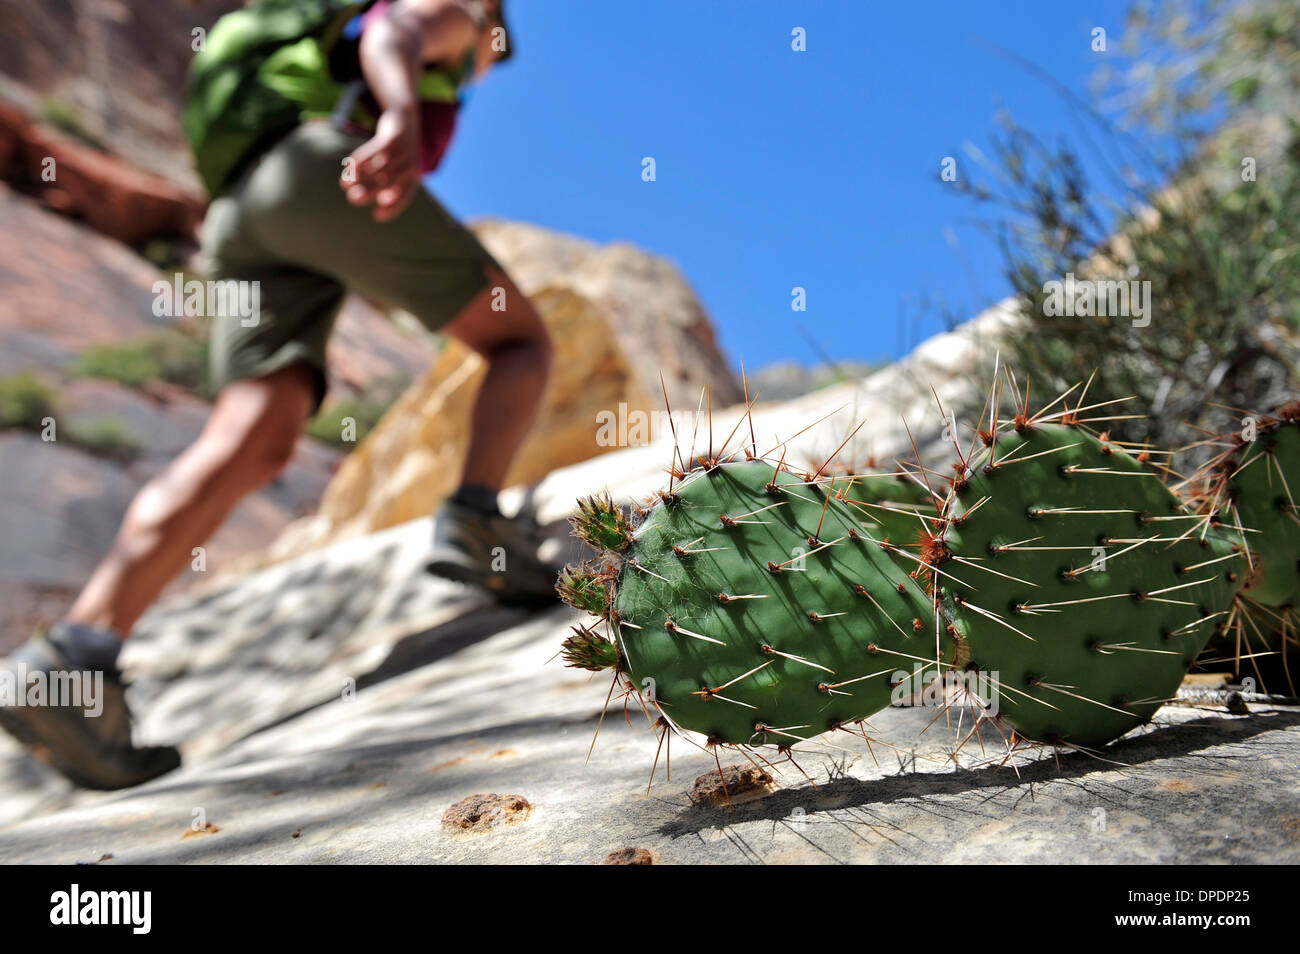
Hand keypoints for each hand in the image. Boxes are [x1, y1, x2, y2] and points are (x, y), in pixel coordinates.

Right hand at [341, 107, 420, 222]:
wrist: (405, 119)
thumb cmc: (395, 153)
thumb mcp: (392, 169)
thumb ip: (378, 183)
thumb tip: (357, 198)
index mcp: (413, 179)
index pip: (405, 197)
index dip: (392, 208)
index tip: (376, 215)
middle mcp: (411, 167)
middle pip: (390, 183)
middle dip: (371, 192)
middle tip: (353, 199)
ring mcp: (403, 152)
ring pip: (381, 167)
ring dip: (361, 176)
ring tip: (344, 184)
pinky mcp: (393, 138)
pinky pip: (377, 150)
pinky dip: (363, 158)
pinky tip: (349, 165)